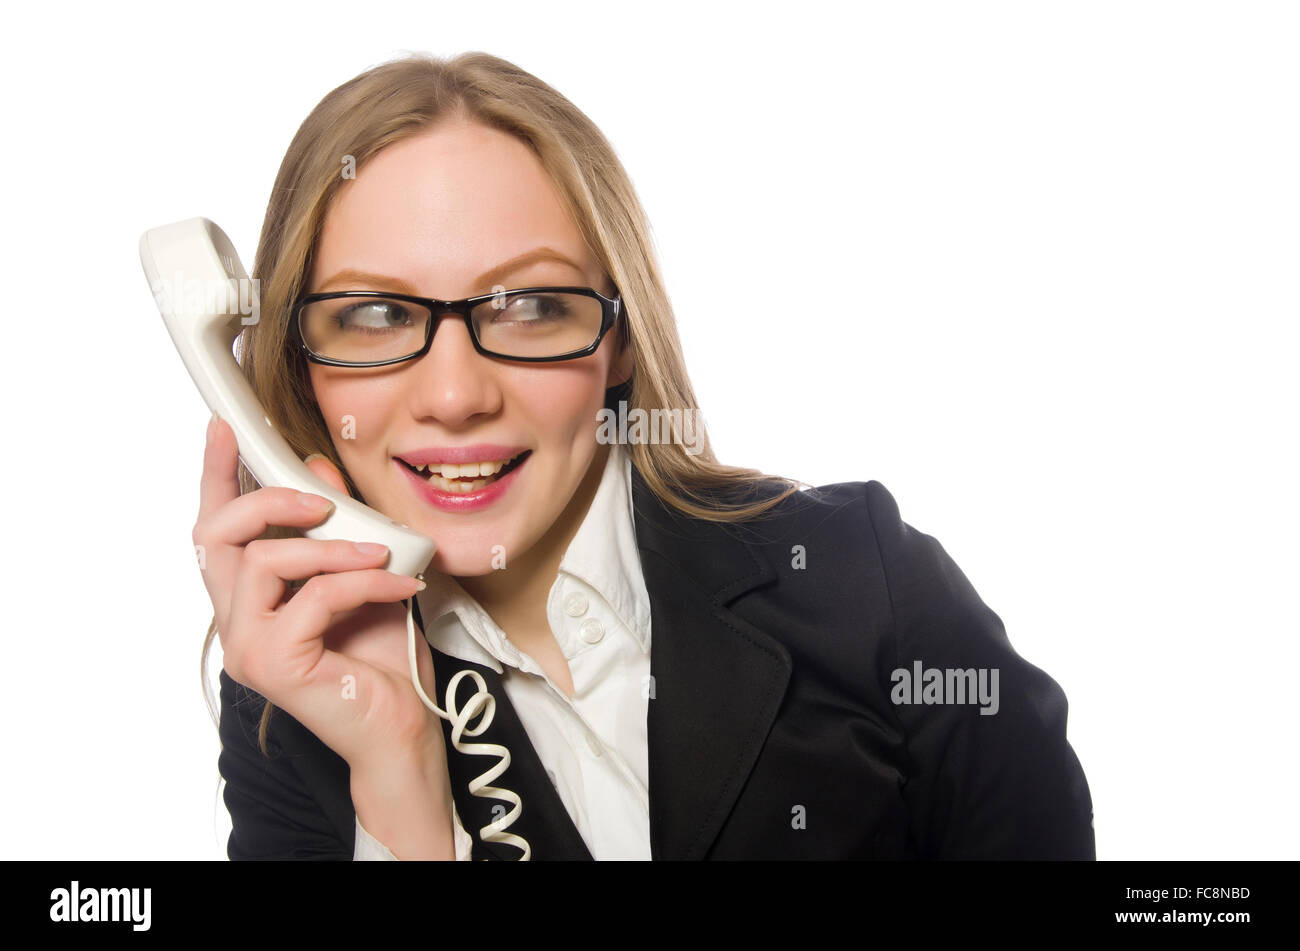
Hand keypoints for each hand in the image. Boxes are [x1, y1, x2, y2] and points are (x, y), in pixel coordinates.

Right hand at [194, 414, 447, 775]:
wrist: (403, 728)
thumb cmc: (380, 659)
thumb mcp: (361, 575)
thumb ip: (336, 528)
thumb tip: (319, 472)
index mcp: (250, 598)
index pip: (215, 529)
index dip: (216, 476)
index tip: (225, 428)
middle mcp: (236, 622)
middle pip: (217, 536)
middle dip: (269, 501)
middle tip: (323, 501)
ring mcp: (248, 646)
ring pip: (263, 561)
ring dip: (331, 548)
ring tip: (380, 556)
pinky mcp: (274, 664)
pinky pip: (313, 598)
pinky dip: (362, 583)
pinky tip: (400, 587)